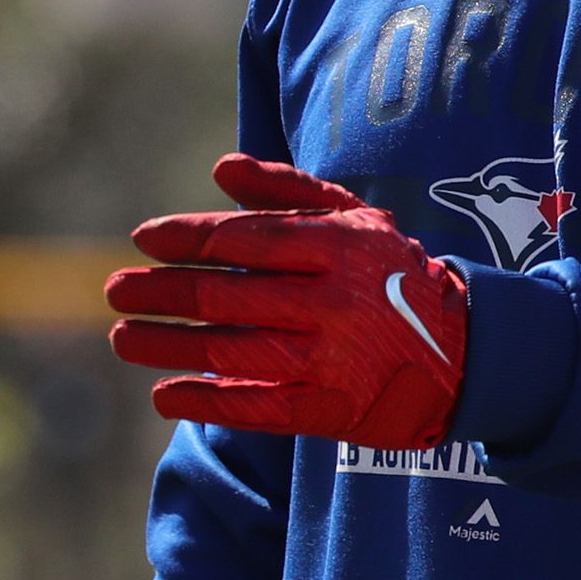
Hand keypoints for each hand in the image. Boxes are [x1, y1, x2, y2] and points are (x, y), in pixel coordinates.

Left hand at [105, 154, 466, 446]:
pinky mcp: (332, 411)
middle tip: (114, 290)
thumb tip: (220, 169)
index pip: (243, 241)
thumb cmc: (392, 274)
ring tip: (123, 337)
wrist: (466, 352)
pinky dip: (207, 401)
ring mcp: (332, 360)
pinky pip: (257, 408)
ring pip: (231, 353)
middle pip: (226, 298)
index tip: (142, 240)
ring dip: (167, 345)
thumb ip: (287, 192)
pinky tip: (165, 394)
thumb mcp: (355, 218)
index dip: (186, 240)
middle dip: (161, 293)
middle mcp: (332, 303)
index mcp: (338, 248)